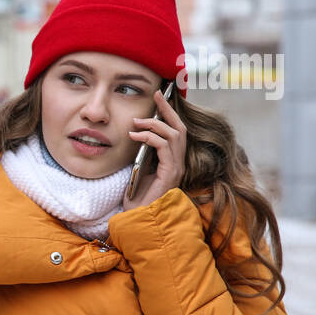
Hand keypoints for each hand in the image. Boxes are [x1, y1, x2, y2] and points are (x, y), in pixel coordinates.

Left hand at [123, 87, 186, 211]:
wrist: (139, 220)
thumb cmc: (136, 200)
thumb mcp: (138, 172)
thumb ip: (141, 156)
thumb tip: (135, 135)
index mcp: (171, 161)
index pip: (175, 133)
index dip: (169, 114)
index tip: (159, 98)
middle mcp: (178, 163)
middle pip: (179, 128)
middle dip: (168, 109)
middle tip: (157, 94)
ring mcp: (176, 168)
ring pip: (174, 134)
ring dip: (155, 123)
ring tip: (136, 122)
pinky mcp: (171, 173)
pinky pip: (164, 146)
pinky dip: (150, 137)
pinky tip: (135, 136)